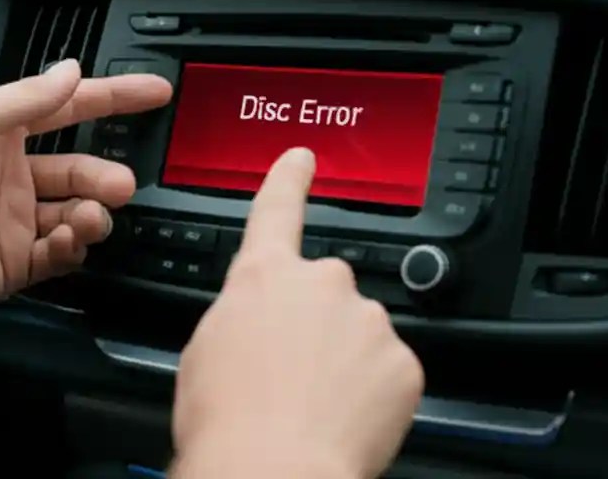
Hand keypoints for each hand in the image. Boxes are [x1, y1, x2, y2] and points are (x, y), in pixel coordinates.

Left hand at [0, 59, 171, 313]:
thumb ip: (27, 98)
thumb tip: (70, 69)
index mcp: (1, 133)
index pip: (70, 108)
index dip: (114, 99)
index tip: (155, 92)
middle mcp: (12, 175)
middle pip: (80, 170)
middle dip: (105, 175)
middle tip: (119, 184)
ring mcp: (14, 220)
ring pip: (76, 213)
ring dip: (92, 214)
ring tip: (89, 217)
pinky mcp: (14, 263)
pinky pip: (60, 254)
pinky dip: (71, 247)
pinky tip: (64, 240)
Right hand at [171, 148, 423, 478]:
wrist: (272, 470)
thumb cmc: (226, 423)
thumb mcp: (205, 353)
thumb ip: (241, 319)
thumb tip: (258, 328)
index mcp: (262, 278)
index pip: (277, 211)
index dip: (289, 181)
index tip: (302, 158)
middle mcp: (322, 285)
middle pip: (325, 292)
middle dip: (315, 325)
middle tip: (291, 376)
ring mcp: (367, 320)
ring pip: (360, 334)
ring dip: (344, 362)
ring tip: (313, 408)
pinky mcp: (403, 361)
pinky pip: (389, 372)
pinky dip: (373, 395)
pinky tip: (343, 421)